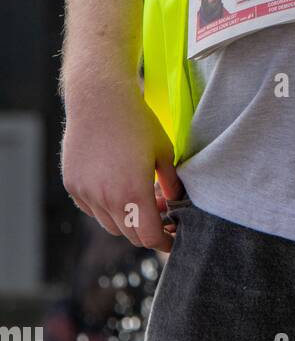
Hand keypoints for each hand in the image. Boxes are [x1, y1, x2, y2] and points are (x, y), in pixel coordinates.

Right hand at [61, 78, 184, 253]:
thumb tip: (176, 201)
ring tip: (139, 195)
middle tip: (160, 210)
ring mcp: (86, 193)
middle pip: (129, 234)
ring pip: (110, 224)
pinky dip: (106, 207)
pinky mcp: (73, 185)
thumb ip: (172, 182)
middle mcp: (107, 199)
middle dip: (147, 229)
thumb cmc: (137, 121)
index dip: (163, 241)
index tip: (172, 237)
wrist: (100, 99)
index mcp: (133, 193)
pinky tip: (117, 186)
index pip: (148, 237)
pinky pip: (92, 209)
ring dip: (126, 219)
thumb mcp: (164, 150)